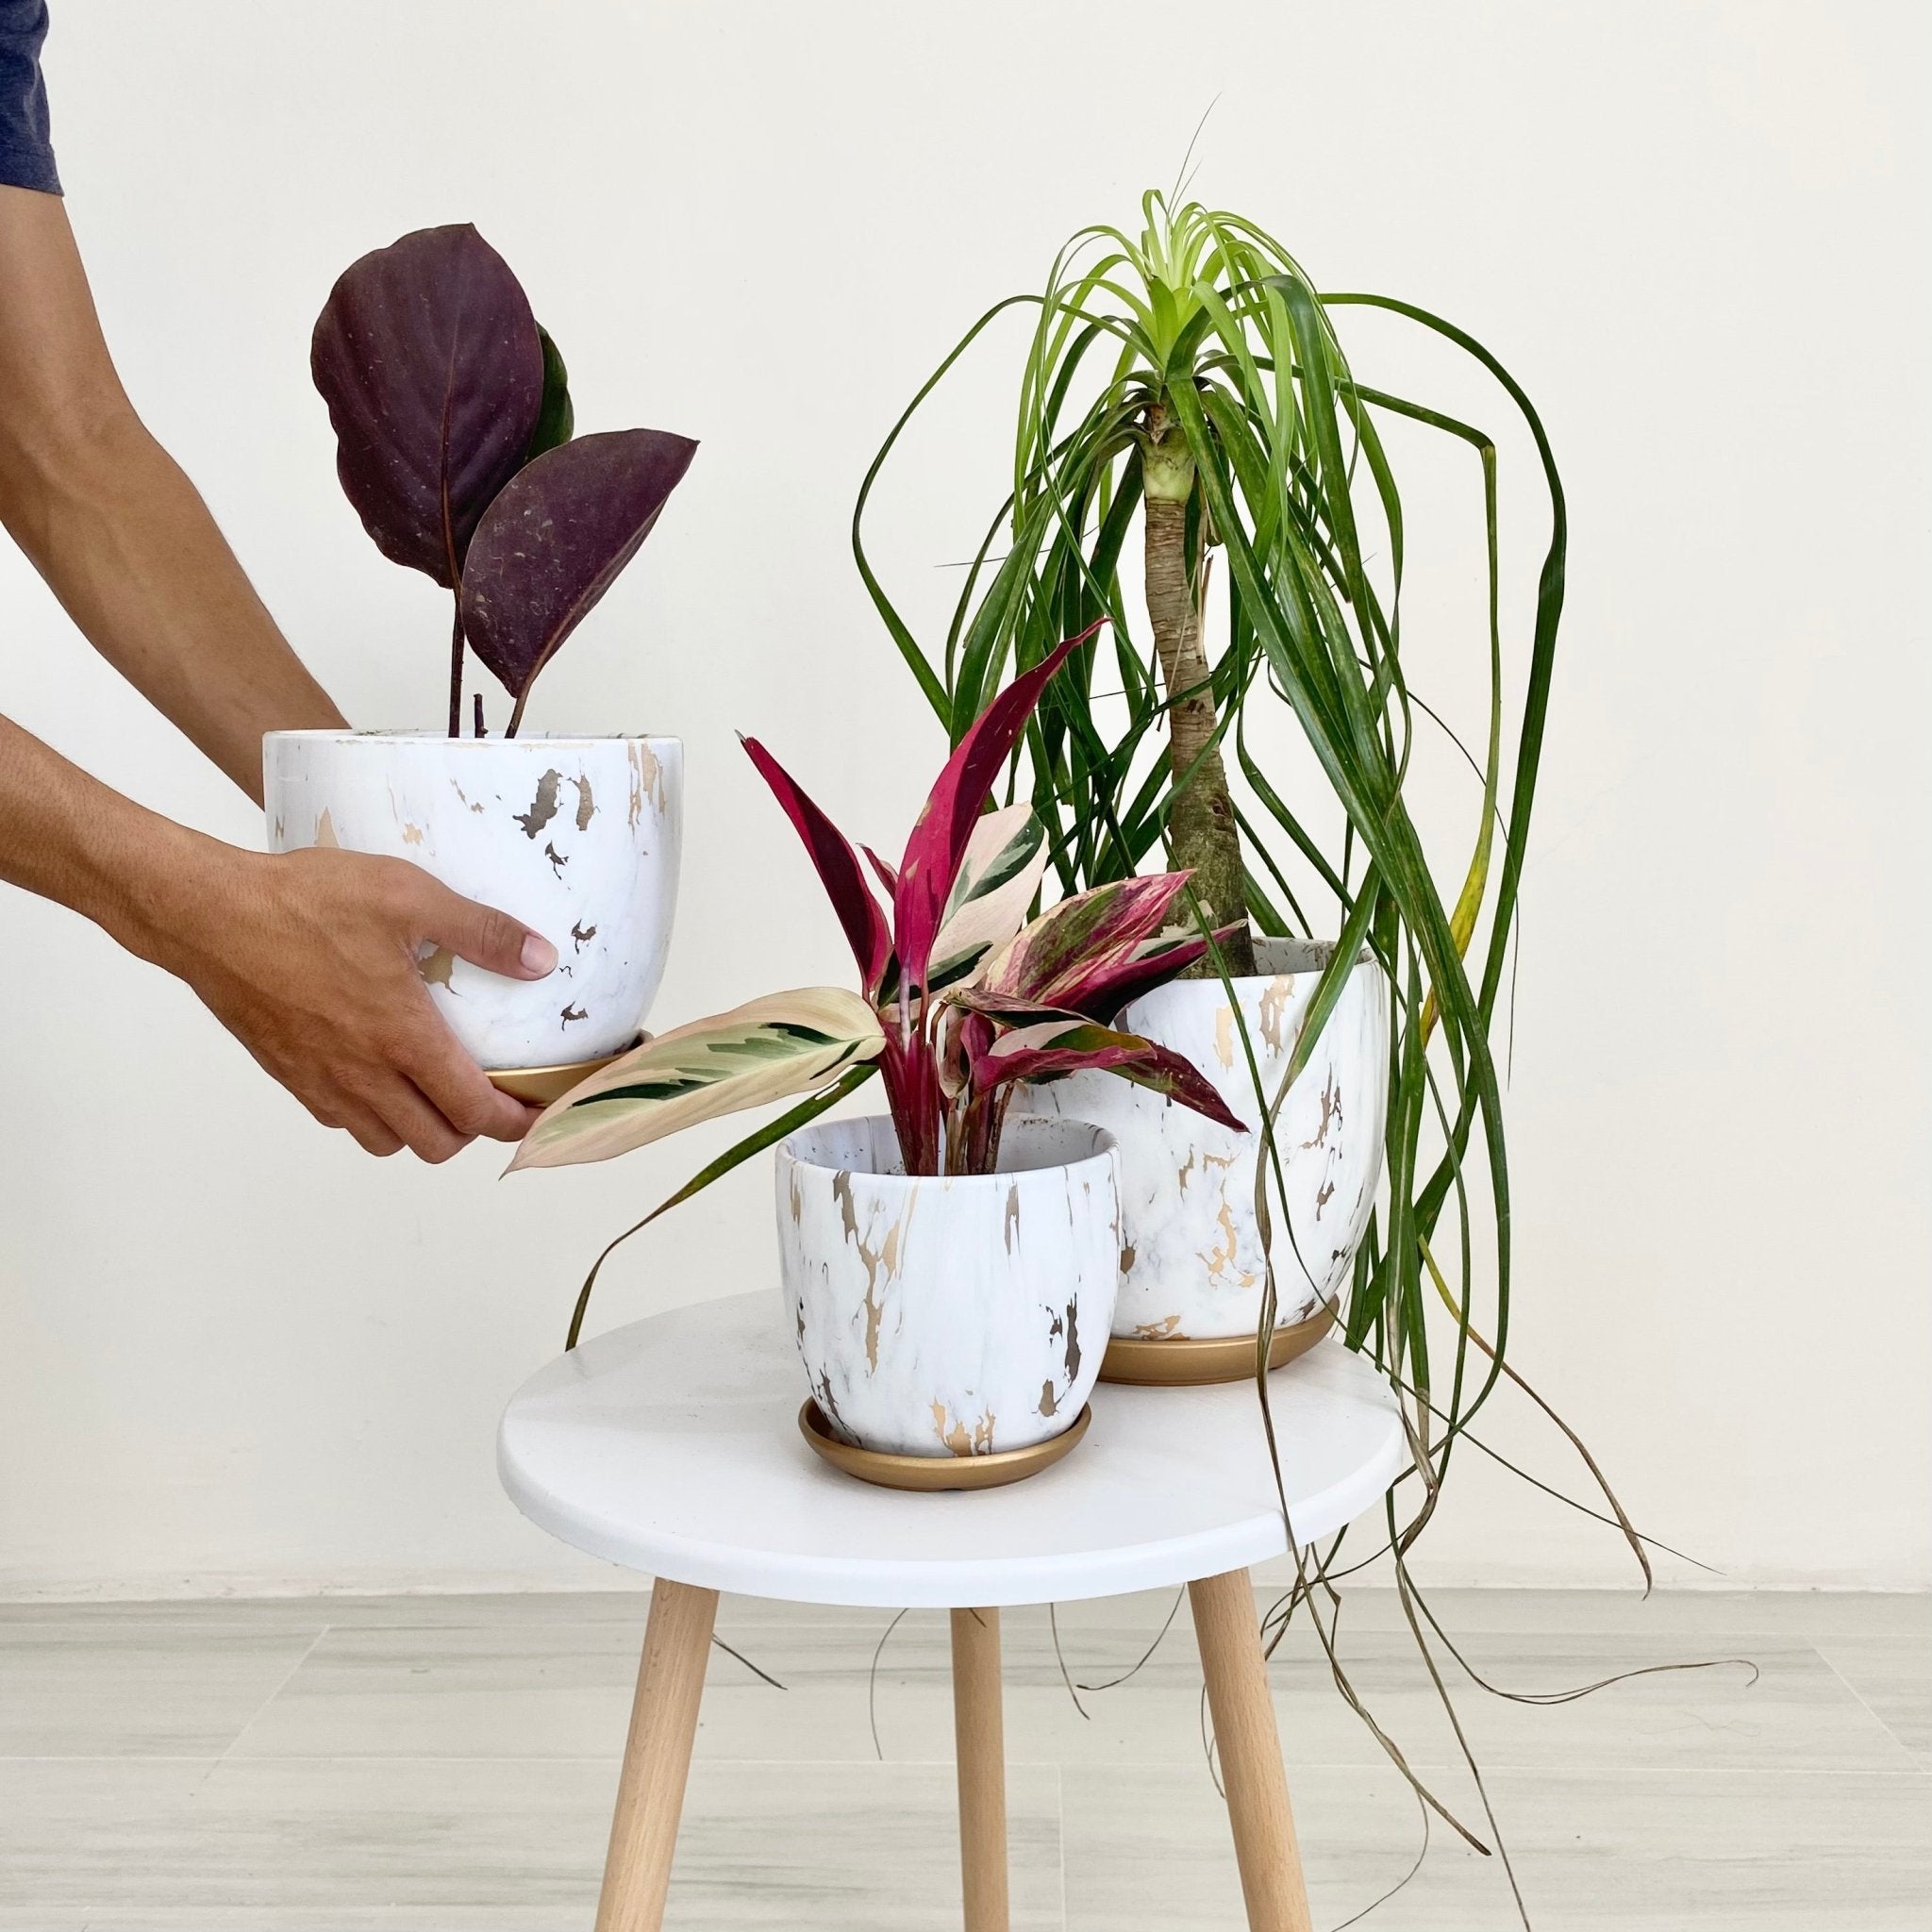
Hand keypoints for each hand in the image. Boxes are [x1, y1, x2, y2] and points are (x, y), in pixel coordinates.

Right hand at [143, 839, 556, 1159]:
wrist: (208, 915)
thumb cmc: (305, 901)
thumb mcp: (408, 896)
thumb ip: (482, 931)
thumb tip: (543, 959)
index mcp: (402, 1038)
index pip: (474, 1112)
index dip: (515, 1122)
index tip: (538, 1112)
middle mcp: (364, 1074)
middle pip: (435, 1144)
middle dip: (472, 1130)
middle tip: (490, 1096)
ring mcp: (322, 1082)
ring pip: (386, 1141)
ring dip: (421, 1128)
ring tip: (437, 1089)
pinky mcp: (289, 1076)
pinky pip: (341, 1121)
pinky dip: (372, 1115)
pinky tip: (380, 1074)